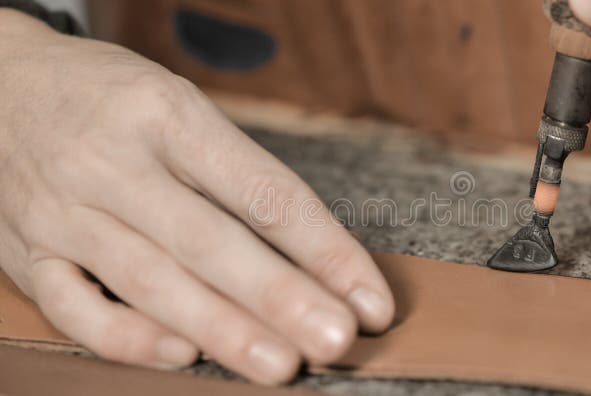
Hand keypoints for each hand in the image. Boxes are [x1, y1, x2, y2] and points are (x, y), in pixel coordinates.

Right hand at [0, 9, 393, 383]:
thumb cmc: (110, 100)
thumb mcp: (177, 107)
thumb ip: (234, 175)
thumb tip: (311, 255)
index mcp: (168, 116)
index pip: (263, 192)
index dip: (325, 249)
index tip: (369, 296)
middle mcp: (114, 163)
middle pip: (210, 241)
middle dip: (280, 297)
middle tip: (336, 339)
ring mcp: (64, 211)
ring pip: (149, 281)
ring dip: (221, 329)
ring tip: (279, 364)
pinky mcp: (24, 251)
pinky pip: (72, 307)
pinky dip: (128, 337)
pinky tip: (182, 356)